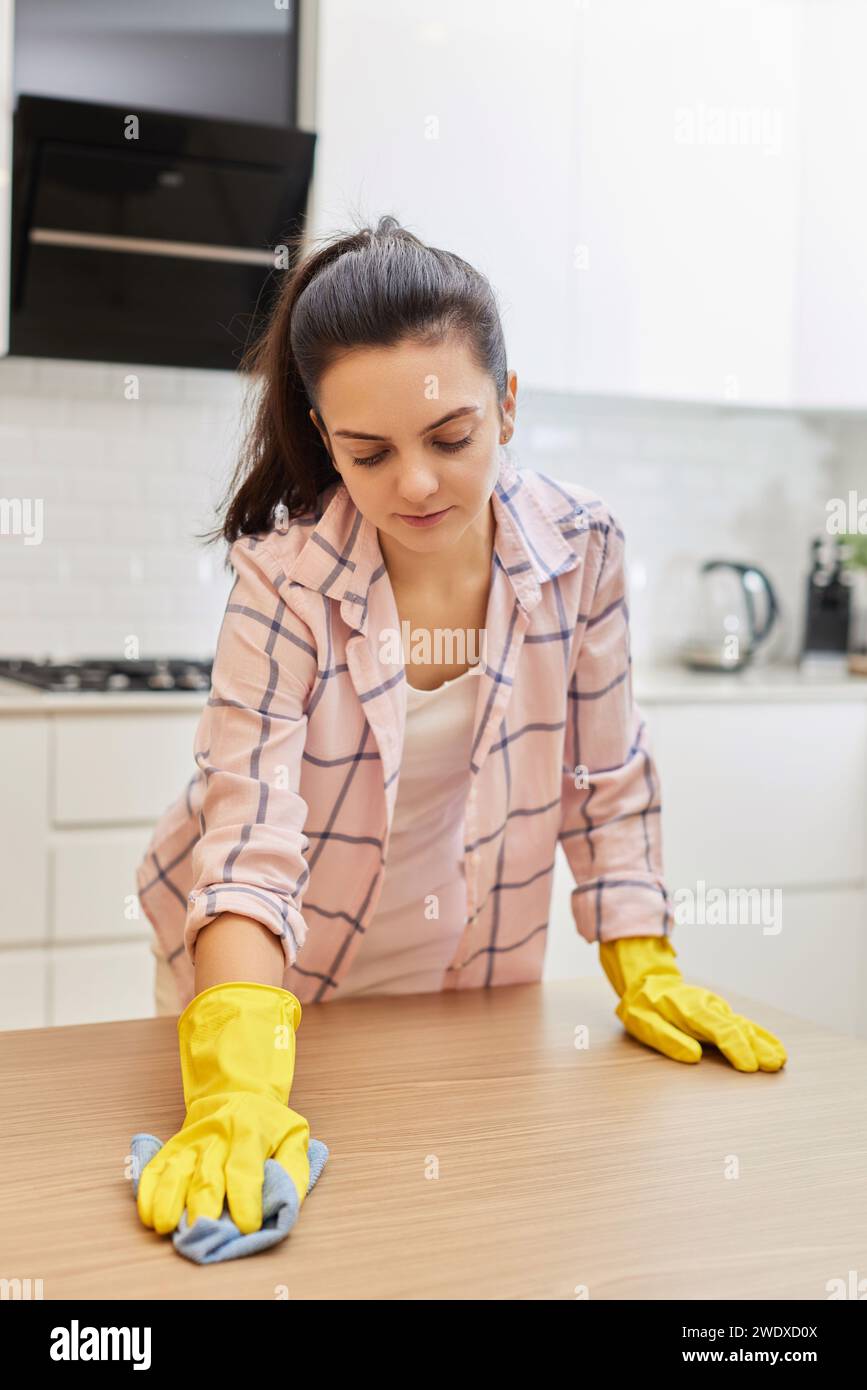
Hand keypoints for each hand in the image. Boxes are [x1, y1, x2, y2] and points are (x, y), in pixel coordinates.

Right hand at [136, 981, 311, 1234]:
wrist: (238, 1092)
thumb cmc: (268, 1125)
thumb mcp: (294, 1137)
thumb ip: (293, 1170)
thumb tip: (283, 1204)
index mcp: (250, 1131)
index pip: (245, 1168)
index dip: (246, 1199)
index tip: (247, 1227)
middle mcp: (217, 1135)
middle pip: (207, 1172)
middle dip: (203, 1204)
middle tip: (202, 1230)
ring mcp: (191, 1140)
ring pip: (176, 1170)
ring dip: (168, 1199)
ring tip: (166, 1227)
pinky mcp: (173, 1147)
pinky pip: (157, 1168)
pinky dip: (148, 1192)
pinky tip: (148, 1214)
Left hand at [598, 935, 786, 1071]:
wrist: (646, 982)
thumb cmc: (644, 1006)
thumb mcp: (644, 1023)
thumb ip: (668, 1039)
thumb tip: (694, 1057)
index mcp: (691, 1009)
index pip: (720, 1030)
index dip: (736, 1049)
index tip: (749, 1067)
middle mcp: (710, 1006)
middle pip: (738, 1028)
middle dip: (757, 1048)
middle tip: (773, 1066)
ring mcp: (717, 1008)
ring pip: (745, 1026)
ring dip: (763, 1043)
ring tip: (780, 1060)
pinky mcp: (720, 1012)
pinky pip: (744, 1024)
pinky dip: (761, 1035)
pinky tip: (774, 1047)